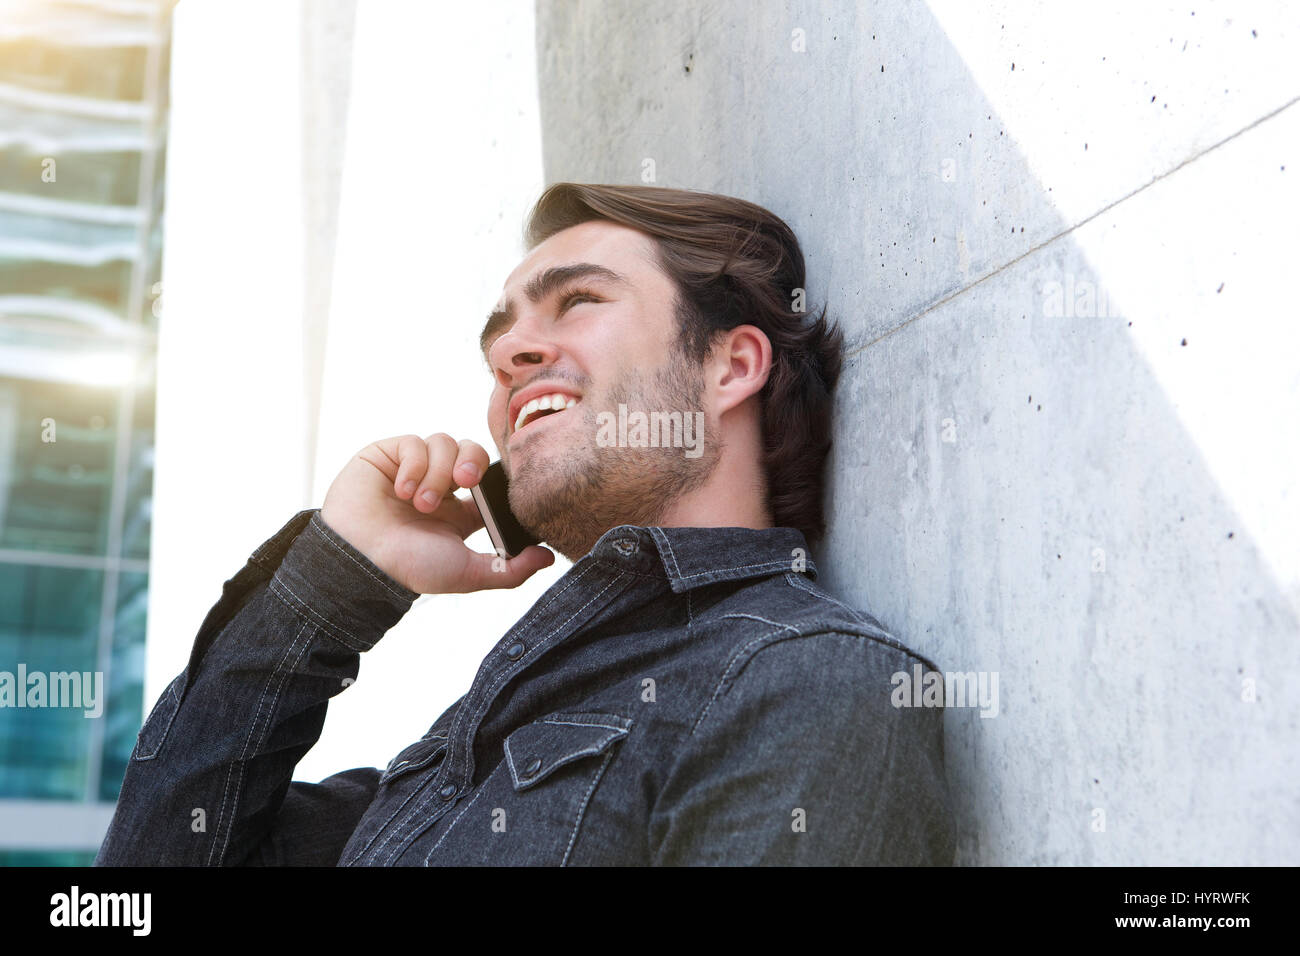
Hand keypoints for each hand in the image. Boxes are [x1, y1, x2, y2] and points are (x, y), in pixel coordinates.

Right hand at [319, 433, 553, 593]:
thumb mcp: (469, 573)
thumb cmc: (410, 568)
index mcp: (460, 511)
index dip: (495, 478)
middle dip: (473, 463)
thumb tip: (549, 557)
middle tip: (465, 482)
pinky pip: (415, 441)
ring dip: (438, 472)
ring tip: (421, 503)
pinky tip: (401, 490)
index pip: (489, 479)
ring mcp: (412, 467)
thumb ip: (511, 569)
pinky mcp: (388, 454)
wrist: (362, 560)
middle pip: (472, 450)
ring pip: (445, 442)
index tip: (493, 492)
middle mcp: (438, 485)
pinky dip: (414, 465)